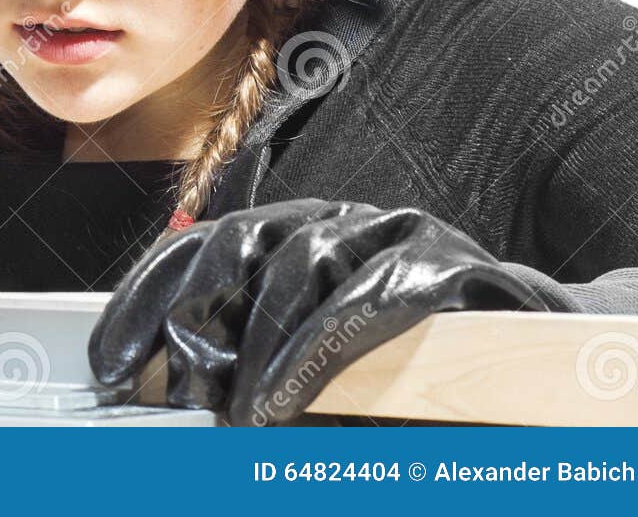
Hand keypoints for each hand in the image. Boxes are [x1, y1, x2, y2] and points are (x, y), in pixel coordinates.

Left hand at [88, 198, 556, 425]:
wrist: (531, 345)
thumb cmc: (403, 369)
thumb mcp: (306, 371)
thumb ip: (244, 371)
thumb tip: (168, 402)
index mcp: (283, 237)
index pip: (194, 251)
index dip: (143, 302)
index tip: (106, 366)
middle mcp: (327, 220)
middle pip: (237, 249)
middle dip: (195, 322)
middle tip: (177, 397)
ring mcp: (384, 231)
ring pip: (299, 268)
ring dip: (259, 349)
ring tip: (238, 417)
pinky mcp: (441, 259)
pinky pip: (369, 295)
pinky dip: (318, 347)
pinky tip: (288, 396)